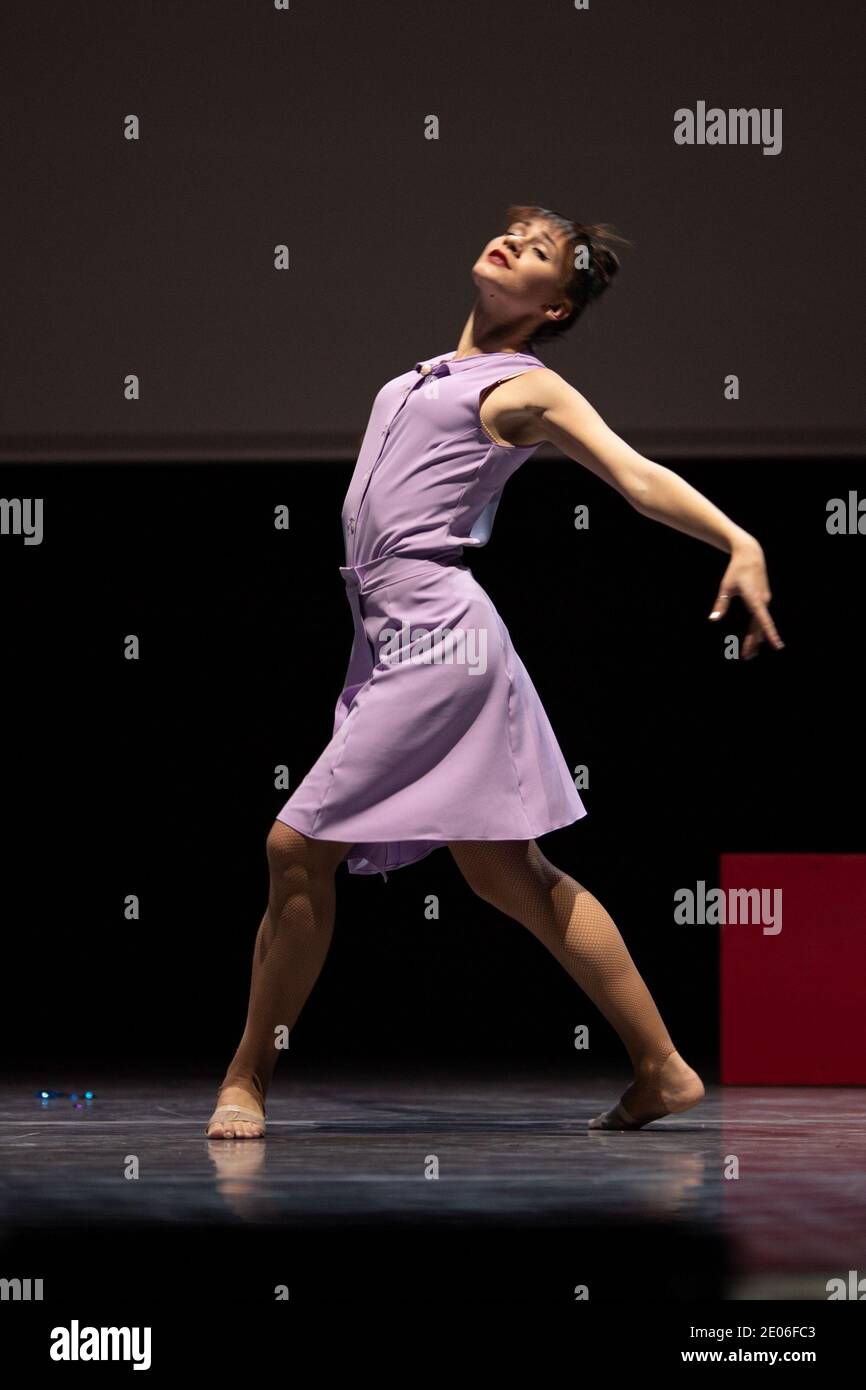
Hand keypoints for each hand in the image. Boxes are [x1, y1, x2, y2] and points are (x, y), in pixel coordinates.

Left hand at [708, 539, 784, 659]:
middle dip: (754, 643)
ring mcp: (764, 600)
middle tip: (747, 658)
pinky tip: (755, 639)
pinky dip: (758, 629)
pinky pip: (761, 617)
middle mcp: (763, 601)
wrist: (750, 554)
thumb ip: (721, 604)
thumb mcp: (726, 586)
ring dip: (756, 638)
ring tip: (750, 653)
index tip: (777, 645)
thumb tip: (713, 619)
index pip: (763, 620)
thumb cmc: (736, 570)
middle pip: (760, 626)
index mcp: (755, 599)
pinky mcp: (763, 598)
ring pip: (761, 623)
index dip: (770, 633)